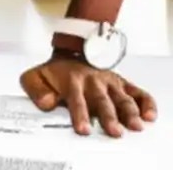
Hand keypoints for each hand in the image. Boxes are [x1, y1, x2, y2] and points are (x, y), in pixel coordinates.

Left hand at [21, 56, 157, 136]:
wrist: (71, 51)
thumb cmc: (56, 71)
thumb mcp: (35, 77)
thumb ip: (36, 90)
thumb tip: (47, 102)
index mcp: (72, 81)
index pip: (76, 100)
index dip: (80, 115)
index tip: (84, 129)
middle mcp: (94, 82)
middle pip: (103, 101)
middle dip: (109, 117)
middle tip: (114, 131)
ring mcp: (110, 83)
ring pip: (122, 98)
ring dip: (130, 112)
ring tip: (135, 126)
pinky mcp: (122, 84)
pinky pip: (138, 92)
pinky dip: (146, 103)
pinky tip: (149, 115)